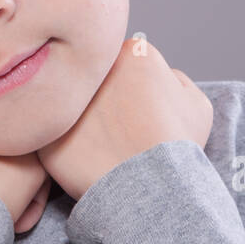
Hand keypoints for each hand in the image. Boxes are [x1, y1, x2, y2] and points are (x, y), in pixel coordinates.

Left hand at [36, 36, 212, 201]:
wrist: (152, 191)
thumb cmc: (178, 149)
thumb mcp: (197, 104)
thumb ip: (176, 79)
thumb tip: (160, 77)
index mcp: (133, 52)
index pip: (126, 59)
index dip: (134, 85)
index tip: (140, 107)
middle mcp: (95, 68)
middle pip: (95, 77)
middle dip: (103, 95)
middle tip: (117, 126)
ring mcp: (68, 97)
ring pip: (72, 102)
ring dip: (83, 118)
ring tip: (103, 144)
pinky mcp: (47, 128)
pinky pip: (52, 131)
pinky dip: (65, 143)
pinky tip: (86, 159)